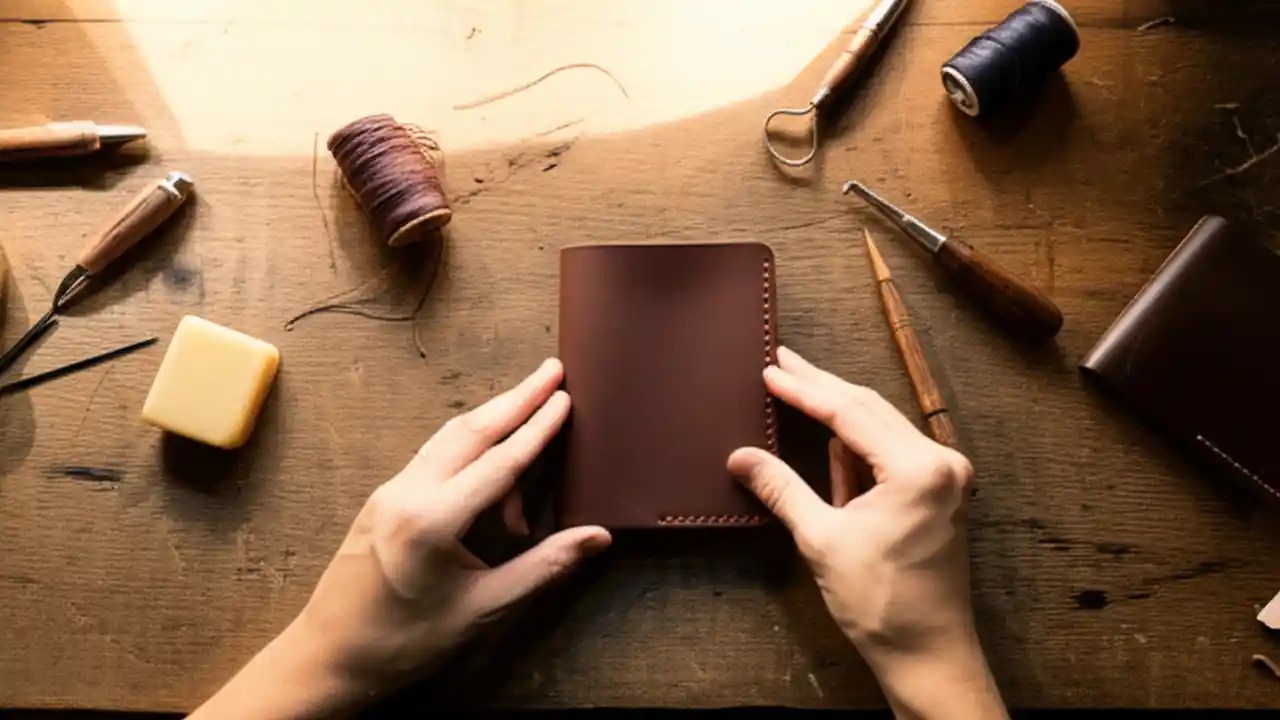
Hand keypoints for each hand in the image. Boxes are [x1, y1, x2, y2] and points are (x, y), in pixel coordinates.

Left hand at [192, 359, 610, 717]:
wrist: (327, 656)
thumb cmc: (402, 642)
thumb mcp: (481, 610)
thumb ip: (541, 568)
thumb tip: (596, 538)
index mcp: (431, 521)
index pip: (499, 463)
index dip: (537, 429)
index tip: (564, 399)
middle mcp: (407, 493)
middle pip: (472, 431)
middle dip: (516, 398)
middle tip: (552, 370)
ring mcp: (390, 492)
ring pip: (449, 438)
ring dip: (493, 416)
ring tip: (532, 399)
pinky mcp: (384, 499)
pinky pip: (434, 456)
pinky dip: (469, 445)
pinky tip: (493, 453)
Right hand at [729, 347, 1004, 718]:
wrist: (929, 653)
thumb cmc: (881, 602)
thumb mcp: (822, 539)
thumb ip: (782, 488)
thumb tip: (741, 456)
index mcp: (918, 469)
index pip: (850, 412)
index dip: (804, 390)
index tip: (770, 370)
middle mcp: (941, 462)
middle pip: (870, 408)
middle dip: (822, 386)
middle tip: (782, 360)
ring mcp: (945, 477)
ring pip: (880, 428)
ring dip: (839, 416)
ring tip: (796, 389)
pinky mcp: (939, 493)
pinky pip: (891, 455)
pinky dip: (857, 450)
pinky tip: (829, 440)